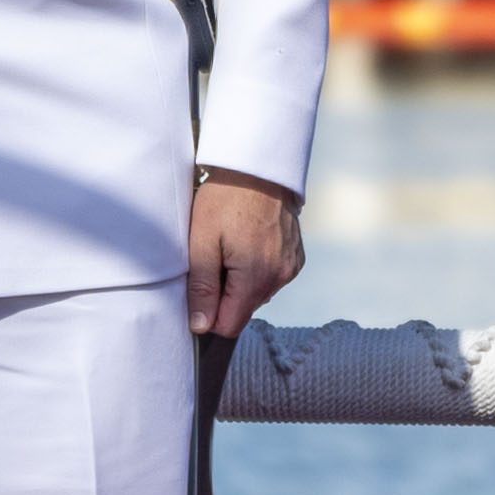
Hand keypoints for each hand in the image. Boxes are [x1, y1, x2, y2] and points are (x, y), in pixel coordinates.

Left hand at [188, 167, 305, 338]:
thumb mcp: (202, 241)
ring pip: (256, 294)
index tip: (199, 288)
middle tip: (213, 258)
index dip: (208, 314)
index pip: (229, 325)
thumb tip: (200, 326)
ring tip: (231, 246)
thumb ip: (202, 288)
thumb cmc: (225, 199)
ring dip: (240, 282)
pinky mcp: (295, 258)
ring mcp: (290, 267)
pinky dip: (256, 269)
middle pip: (243, 310)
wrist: (259, 168)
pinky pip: (270, 278)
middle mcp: (279, 277)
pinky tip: (247, 243)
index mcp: (255, 277)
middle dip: (224, 295)